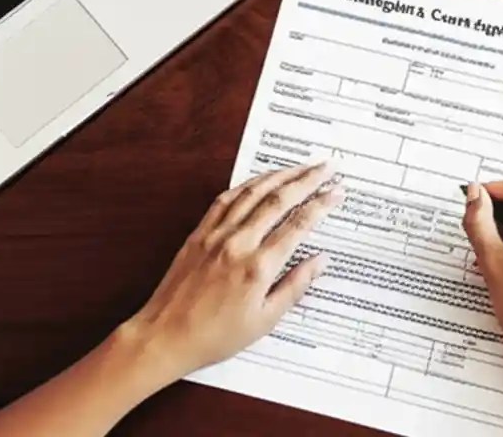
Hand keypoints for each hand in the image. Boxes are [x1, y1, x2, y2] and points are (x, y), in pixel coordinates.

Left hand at [127, 163, 342, 380]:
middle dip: (306, 180)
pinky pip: (225, 200)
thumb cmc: (215, 336)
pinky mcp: (199, 233)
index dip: (321, 204)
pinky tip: (259, 180)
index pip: (298, 225)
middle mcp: (238, 243)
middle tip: (325, 168)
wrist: (166, 335)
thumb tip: (320, 261)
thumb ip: (294, 286)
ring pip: (252, 192)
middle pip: (278, 199)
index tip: (337, 192)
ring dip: (279, 175)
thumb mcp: (264, 321)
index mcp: (258, 267)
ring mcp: (216, 234)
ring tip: (299, 167)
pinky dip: (246, 185)